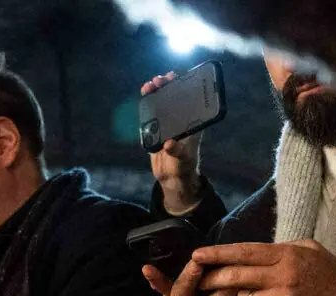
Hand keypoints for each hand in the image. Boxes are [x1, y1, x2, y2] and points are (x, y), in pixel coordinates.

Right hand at [142, 73, 203, 216]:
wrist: (173, 177)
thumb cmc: (184, 165)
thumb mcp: (182, 158)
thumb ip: (177, 151)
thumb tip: (168, 144)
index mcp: (191, 123)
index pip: (189, 99)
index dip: (184, 86)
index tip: (176, 78)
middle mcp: (180, 119)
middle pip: (174, 97)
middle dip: (167, 86)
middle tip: (159, 80)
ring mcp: (168, 123)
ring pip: (162, 103)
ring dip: (156, 92)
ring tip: (149, 85)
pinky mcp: (156, 129)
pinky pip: (151, 114)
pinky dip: (147, 104)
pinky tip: (144, 95)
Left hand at [189, 240, 335, 295]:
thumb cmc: (331, 277)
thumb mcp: (312, 250)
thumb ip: (283, 249)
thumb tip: (256, 252)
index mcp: (288, 255)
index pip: (244, 252)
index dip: (218, 254)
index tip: (198, 254)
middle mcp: (281, 277)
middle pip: (235, 276)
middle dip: (214, 278)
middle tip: (201, 279)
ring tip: (262, 294)